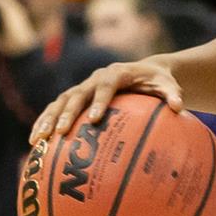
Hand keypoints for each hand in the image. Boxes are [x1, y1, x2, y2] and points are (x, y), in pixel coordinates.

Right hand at [31, 58, 184, 141]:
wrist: (145, 72)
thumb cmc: (157, 82)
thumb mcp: (168, 85)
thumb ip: (172, 94)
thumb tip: (179, 107)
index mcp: (115, 74)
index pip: (105, 86)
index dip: (98, 101)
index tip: (94, 119)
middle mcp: (94, 79)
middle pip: (76, 95)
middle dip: (66, 113)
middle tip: (60, 132)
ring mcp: (82, 88)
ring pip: (59, 102)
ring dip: (47, 119)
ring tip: (37, 140)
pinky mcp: (76, 97)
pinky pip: (56, 110)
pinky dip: (44, 123)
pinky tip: (36, 143)